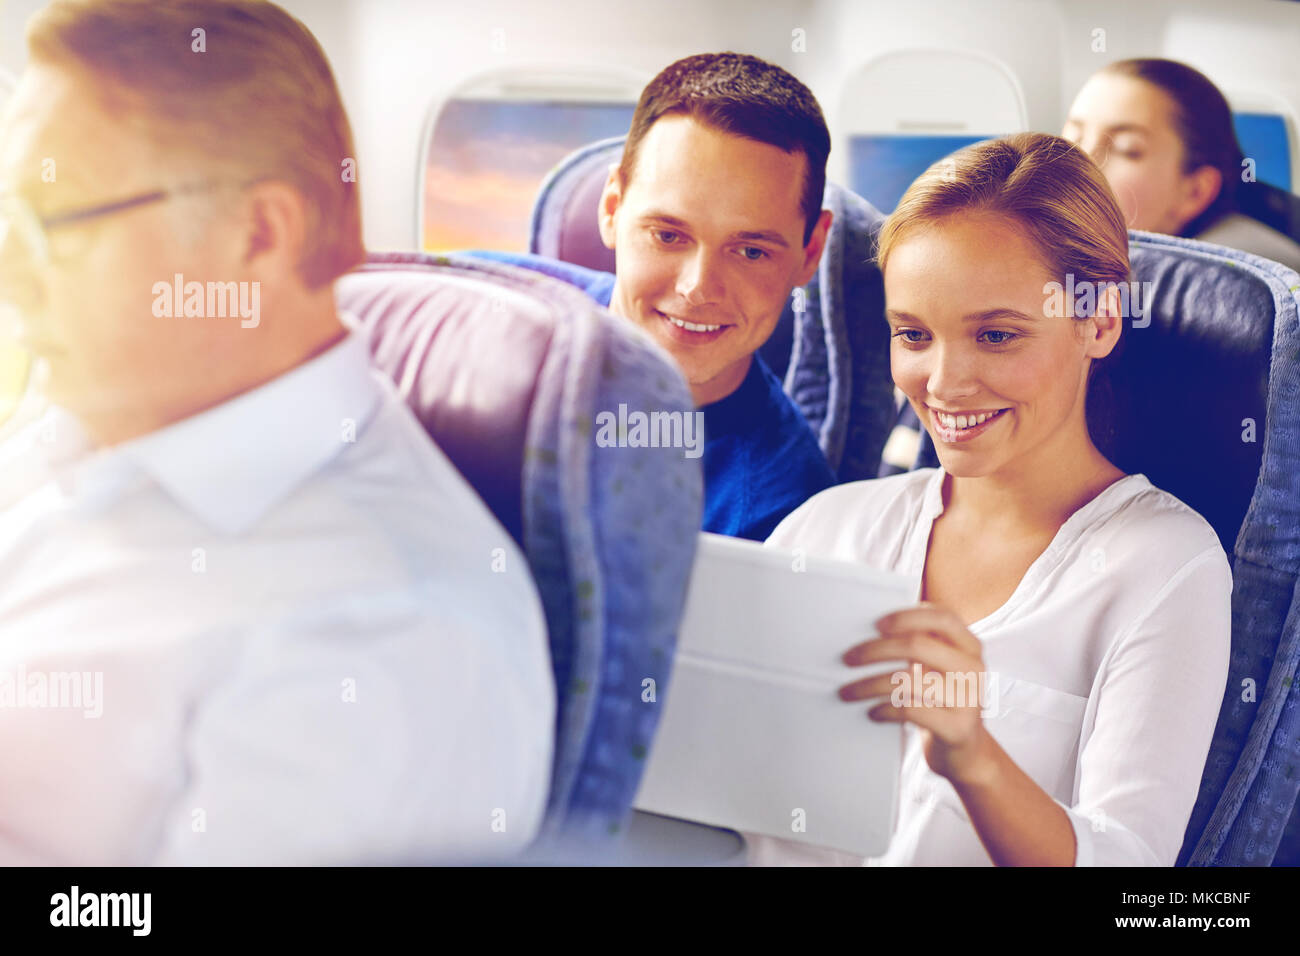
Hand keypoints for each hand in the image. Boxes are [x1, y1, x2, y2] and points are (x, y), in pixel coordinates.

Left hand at [838, 602, 993, 785]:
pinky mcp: (958, 728)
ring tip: (848, 691)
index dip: (907, 617)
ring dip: (869, 684)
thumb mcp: (938, 669)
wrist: (967, 752)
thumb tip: (867, 631)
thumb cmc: (942, 702)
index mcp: (969, 646)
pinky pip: (911, 710)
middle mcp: (974, 669)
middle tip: (848, 659)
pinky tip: (872, 712)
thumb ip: (920, 645)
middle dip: (875, 650)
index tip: (875, 625)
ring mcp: (969, 699)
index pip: (942, 617)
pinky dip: (884, 709)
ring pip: (908, 680)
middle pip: (917, 646)